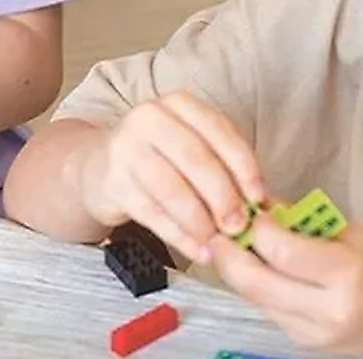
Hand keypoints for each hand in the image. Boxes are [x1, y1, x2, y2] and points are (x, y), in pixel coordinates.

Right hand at [80, 91, 266, 261]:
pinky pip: (151, 213)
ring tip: (217, 243)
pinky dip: (177, 235)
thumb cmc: (152, 162)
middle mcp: (150, 119)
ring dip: (199, 221)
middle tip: (239, 227)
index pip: (219, 133)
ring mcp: (127, 150)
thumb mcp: (187, 151)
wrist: (94, 170)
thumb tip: (268, 205)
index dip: (243, 167)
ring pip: (172, 188)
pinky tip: (195, 249)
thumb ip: (224, 171)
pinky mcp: (112, 183)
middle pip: (196, 160)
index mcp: (179, 105)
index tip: (260, 198)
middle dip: (222, 197)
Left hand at [210, 215, 362, 358]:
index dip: (258, 232)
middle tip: (216, 237)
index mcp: (347, 276)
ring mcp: (309, 332)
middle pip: (256, 283)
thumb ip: (303, 224)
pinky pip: (265, 310)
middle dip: (228, 258)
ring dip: (235, 274)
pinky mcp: (298, 342)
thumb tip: (260, 203)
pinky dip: (255, 289)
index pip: (284, 253)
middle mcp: (325, 310)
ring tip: (230, 251)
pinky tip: (254, 273)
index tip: (249, 215)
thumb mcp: (351, 235)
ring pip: (255, 299)